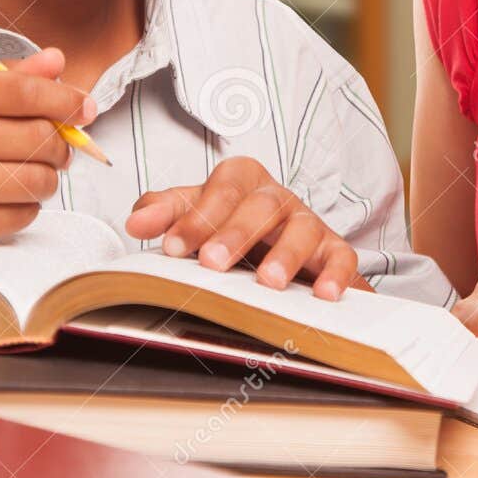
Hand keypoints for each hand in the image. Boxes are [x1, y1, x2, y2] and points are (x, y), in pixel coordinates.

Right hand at [0, 48, 94, 256]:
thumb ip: (7, 77)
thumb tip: (59, 61)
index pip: (24, 91)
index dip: (66, 99)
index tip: (85, 107)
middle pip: (38, 138)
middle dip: (60, 144)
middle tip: (56, 146)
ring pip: (36, 180)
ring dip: (47, 178)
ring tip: (30, 171)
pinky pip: (20, 216)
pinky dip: (27, 206)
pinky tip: (7, 196)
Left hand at [125, 156, 361, 299]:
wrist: (285, 248)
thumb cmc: (232, 226)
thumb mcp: (197, 214)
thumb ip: (168, 213)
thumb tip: (135, 221)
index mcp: (242, 183)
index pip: (220, 189)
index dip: (196, 216)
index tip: (170, 247)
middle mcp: (277, 198)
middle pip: (260, 205)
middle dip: (235, 233)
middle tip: (212, 262)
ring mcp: (308, 222)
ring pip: (302, 229)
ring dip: (286, 254)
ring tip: (269, 283)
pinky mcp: (334, 250)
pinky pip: (341, 257)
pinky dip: (336, 274)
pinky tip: (324, 294)